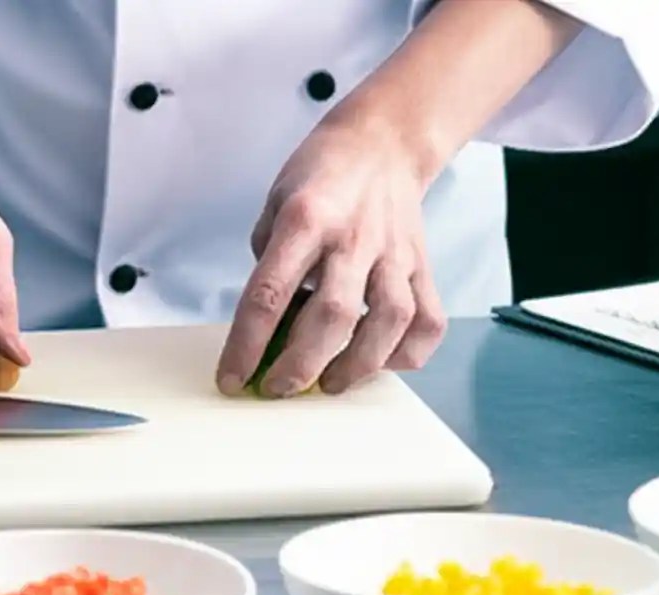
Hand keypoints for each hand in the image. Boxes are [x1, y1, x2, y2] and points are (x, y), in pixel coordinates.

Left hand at [216, 122, 446, 397]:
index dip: (246, 345)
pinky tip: (379, 361)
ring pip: (387, 321)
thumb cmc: (321, 176)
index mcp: (305, 219)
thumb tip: (267, 326)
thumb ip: (270, 261)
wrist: (384, 141)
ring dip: (356, 366)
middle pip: (332, 315)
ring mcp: (394, 253)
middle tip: (278, 389)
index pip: (269, 293)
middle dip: (300, 366)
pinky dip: (407, 353)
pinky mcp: (423, 265)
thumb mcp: (274, 204)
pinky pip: (427, 320)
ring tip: (329, 383)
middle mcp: (353, 237)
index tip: (231, 378)